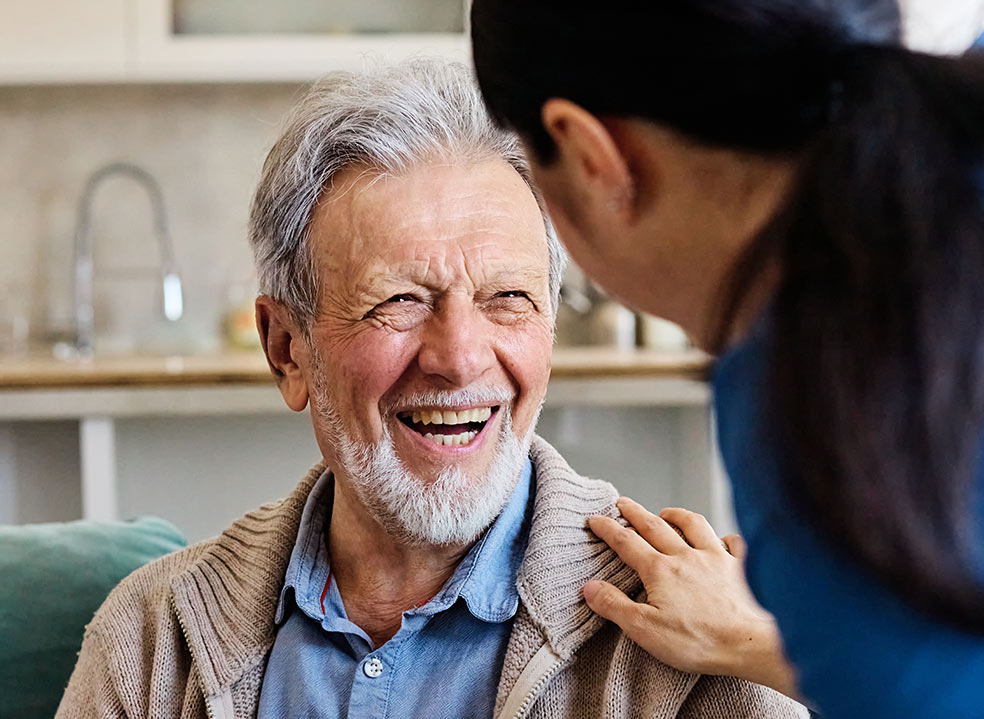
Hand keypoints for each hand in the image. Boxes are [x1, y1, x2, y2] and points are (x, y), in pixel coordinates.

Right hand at [584, 498, 799, 699]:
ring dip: (677, 516)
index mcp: (660, 570)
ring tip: (666, 512)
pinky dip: (725, 537)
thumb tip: (590, 587)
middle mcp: (687, 556)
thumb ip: (614, 605)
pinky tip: (722, 539)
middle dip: (635, 512)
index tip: (594, 519)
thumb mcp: (645, 629)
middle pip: (655, 526)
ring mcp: (716, 558)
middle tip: (622, 503)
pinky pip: (733, 542)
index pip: (626, 542)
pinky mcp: (740, 567)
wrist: (751, 643)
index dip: (607, 529)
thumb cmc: (699, 641)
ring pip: (694, 525)